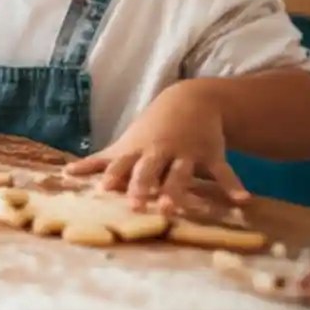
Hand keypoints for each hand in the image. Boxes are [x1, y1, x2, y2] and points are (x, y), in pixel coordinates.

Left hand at [65, 82, 249, 210]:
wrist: (189, 101)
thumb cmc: (149, 131)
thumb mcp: (124, 145)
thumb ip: (98, 162)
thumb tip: (66, 174)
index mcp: (137, 151)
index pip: (122, 164)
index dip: (114, 176)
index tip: (104, 189)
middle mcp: (160, 152)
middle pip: (149, 170)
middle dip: (142, 186)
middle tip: (136, 205)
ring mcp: (186, 153)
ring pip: (181, 174)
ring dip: (177, 190)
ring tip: (172, 208)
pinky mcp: (211, 155)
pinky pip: (224, 172)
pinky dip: (233, 185)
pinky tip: (243, 201)